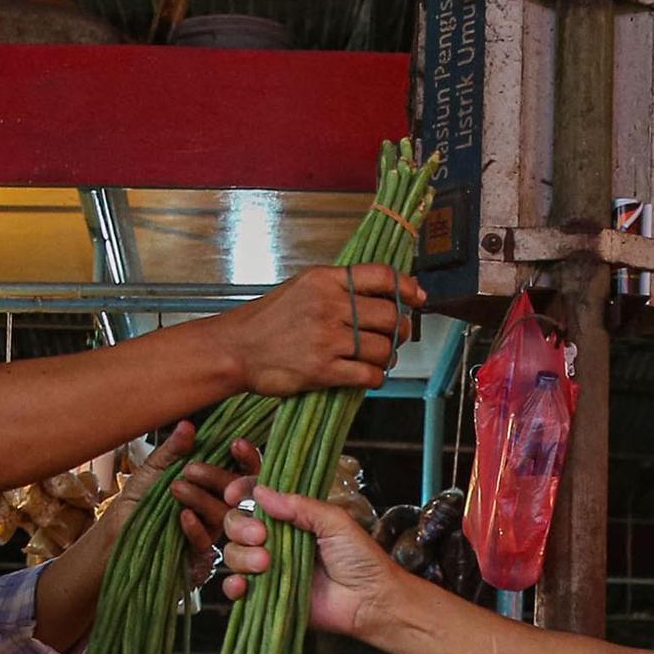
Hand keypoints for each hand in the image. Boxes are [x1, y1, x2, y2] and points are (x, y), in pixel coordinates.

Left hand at [91, 422, 258, 587]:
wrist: (118, 528)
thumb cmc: (139, 496)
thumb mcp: (154, 468)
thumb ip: (174, 450)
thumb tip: (187, 426)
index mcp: (214, 480)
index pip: (243, 468)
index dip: (246, 457)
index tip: (236, 445)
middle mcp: (218, 503)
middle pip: (238, 491)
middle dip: (219, 477)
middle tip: (191, 470)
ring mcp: (211, 527)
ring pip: (223, 514)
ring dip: (201, 498)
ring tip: (176, 489)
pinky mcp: (199, 550)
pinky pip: (206, 539)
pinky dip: (195, 526)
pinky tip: (182, 516)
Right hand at [211, 265, 427, 396]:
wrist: (236, 349)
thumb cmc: (268, 320)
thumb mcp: (302, 288)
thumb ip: (339, 288)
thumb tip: (381, 295)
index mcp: (325, 280)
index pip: (380, 276)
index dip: (406, 287)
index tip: (418, 297)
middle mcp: (328, 306)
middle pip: (390, 316)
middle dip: (401, 330)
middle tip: (397, 337)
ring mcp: (326, 338)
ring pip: (382, 348)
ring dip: (388, 357)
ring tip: (378, 358)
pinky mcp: (323, 369)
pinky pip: (368, 374)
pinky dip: (375, 377)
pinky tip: (366, 375)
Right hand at [217, 481, 402, 636]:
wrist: (370, 601)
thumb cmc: (361, 559)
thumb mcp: (335, 522)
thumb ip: (300, 506)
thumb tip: (261, 491)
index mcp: (294, 518)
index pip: (258, 499)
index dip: (242, 492)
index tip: (233, 494)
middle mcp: (277, 540)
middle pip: (238, 524)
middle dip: (241, 526)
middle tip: (261, 536)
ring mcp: (270, 568)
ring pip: (234, 554)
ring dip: (242, 556)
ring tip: (265, 563)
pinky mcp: (267, 595)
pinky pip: (237, 589)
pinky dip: (233, 586)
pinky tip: (243, 585)